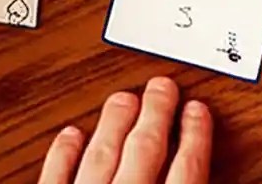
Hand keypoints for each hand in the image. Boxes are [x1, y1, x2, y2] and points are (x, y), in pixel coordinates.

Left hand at [39, 78, 211, 183]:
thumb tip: (205, 174)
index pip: (188, 171)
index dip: (196, 136)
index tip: (197, 111)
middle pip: (144, 150)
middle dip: (155, 114)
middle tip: (161, 88)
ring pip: (101, 155)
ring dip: (114, 124)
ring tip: (123, 99)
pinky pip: (56, 177)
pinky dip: (64, 154)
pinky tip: (71, 134)